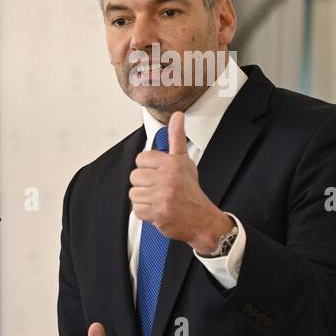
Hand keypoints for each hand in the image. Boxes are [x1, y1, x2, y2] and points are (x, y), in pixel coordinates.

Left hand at [129, 111, 232, 253]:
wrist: (201, 219)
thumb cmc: (190, 191)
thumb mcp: (184, 161)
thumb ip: (177, 137)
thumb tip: (177, 116)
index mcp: (172, 163)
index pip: (141, 159)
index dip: (148, 168)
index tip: (158, 174)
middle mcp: (168, 178)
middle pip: (135, 176)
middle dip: (145, 184)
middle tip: (159, 189)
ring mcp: (163, 196)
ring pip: (134, 193)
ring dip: (144, 199)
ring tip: (158, 199)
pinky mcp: (158, 212)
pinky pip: (137, 209)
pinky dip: (145, 213)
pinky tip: (157, 209)